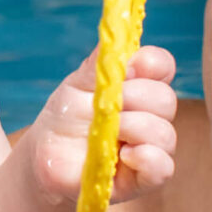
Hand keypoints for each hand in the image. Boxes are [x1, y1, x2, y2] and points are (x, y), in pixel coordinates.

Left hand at [27, 45, 177, 204]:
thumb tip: (116, 35)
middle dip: (134, 99)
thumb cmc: (64, 118)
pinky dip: (148, 158)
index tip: (128, 71)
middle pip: (166, 99)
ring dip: (134, 129)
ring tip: (105, 134)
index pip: (162, 66)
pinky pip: (164, 167)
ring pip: (165, 133)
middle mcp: (150, 114)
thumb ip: (99, 66)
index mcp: (136, 86)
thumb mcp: (75, 87)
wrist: (45, 158)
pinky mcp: (144, 176)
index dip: (152, 64)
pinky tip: (124, 155)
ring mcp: (150, 145)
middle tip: (105, 108)